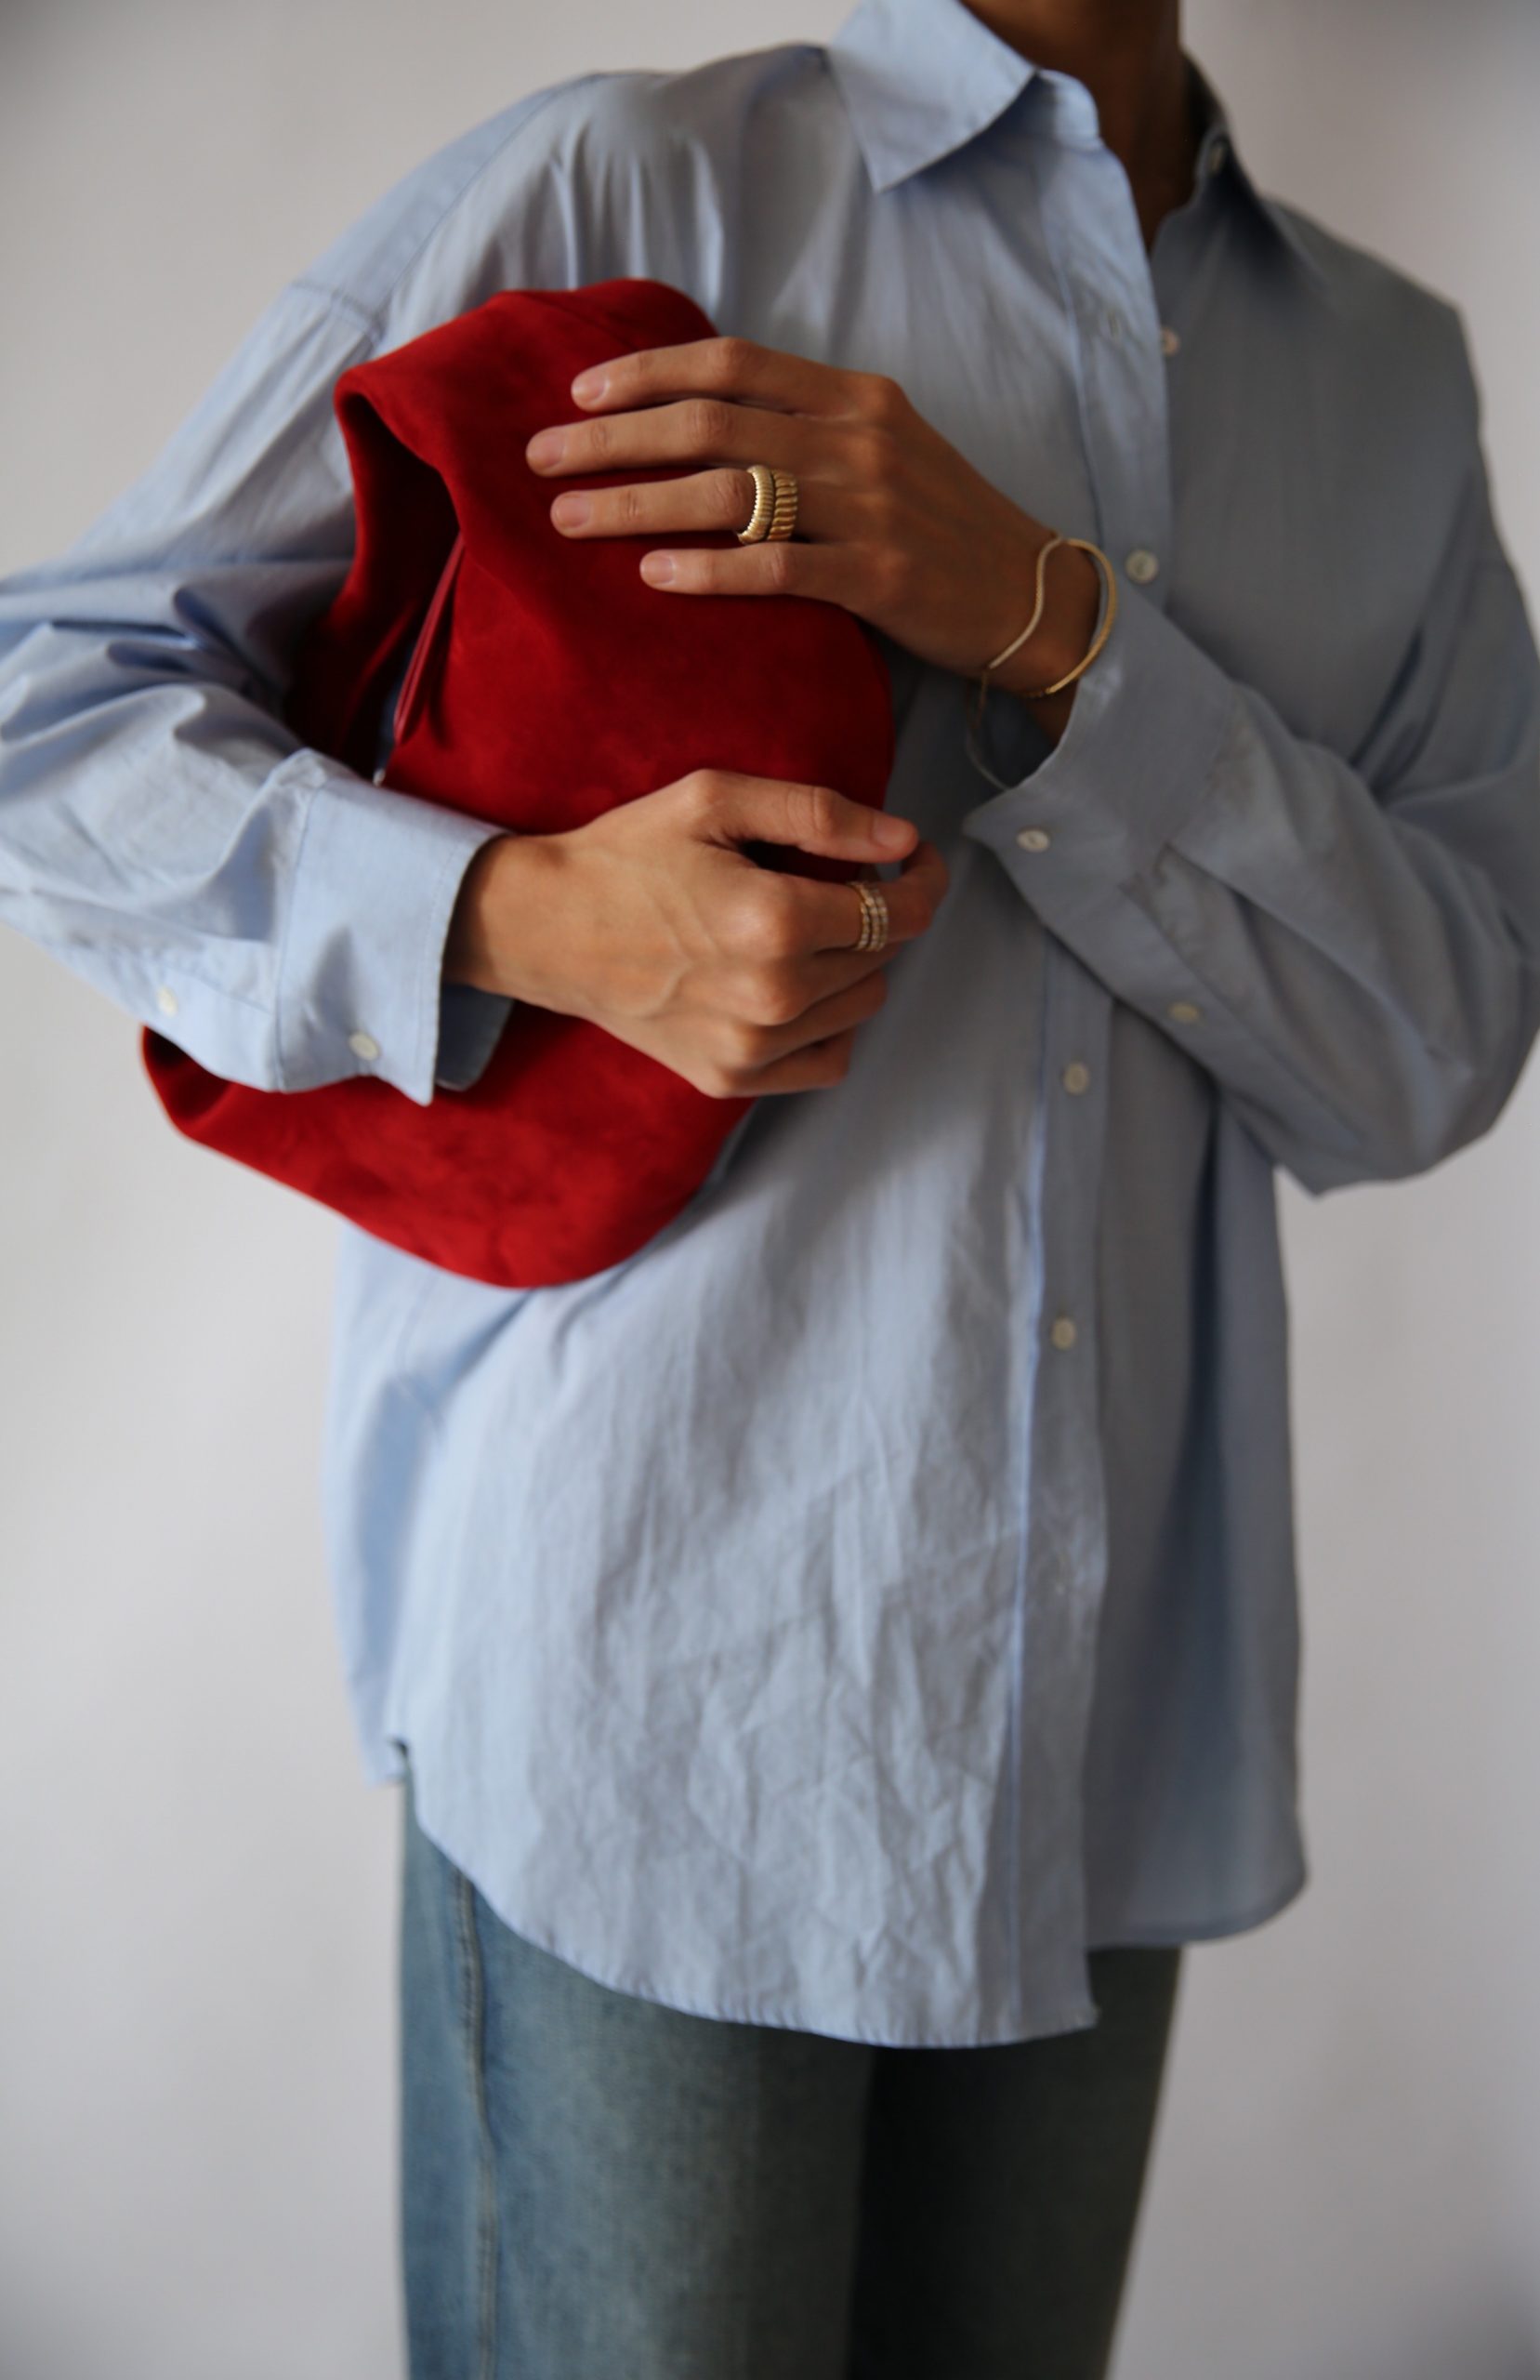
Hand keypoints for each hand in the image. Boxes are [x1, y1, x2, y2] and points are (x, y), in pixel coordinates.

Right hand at [445, 768, 948, 1098]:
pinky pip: (830, 1060)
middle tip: (837, 882)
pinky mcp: (731, 1078)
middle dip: (878, 912)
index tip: (913, 857)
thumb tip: (902, 839)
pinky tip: (791, 987)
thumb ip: (819, 814)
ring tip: (798, 932)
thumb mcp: (715, 800)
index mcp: (774, 920)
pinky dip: (828, 1024)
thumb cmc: (627, 854)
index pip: (901, 910)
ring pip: (863, 1005)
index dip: (923, 877)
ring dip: (851, 966)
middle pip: (885, 955)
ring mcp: (752, 1047)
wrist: (545, 929)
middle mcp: (772, 995)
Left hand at [525, 335, 1101, 735]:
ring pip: (728, 493)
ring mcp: (871, 506)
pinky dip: (708, 570)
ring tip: (569, 520)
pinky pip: (776, 568)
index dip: (645, 372)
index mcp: (854, 397)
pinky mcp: (880, 576)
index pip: (729, 363)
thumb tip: (706, 420)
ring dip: (636, 504)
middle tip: (540, 460)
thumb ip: (806, 428)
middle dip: (611, 440)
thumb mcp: (884, 450)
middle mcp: (858, 439)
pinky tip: (653, 575)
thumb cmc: (943, 529)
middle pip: (708, 422)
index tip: (579, 395)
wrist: (1031, 597)